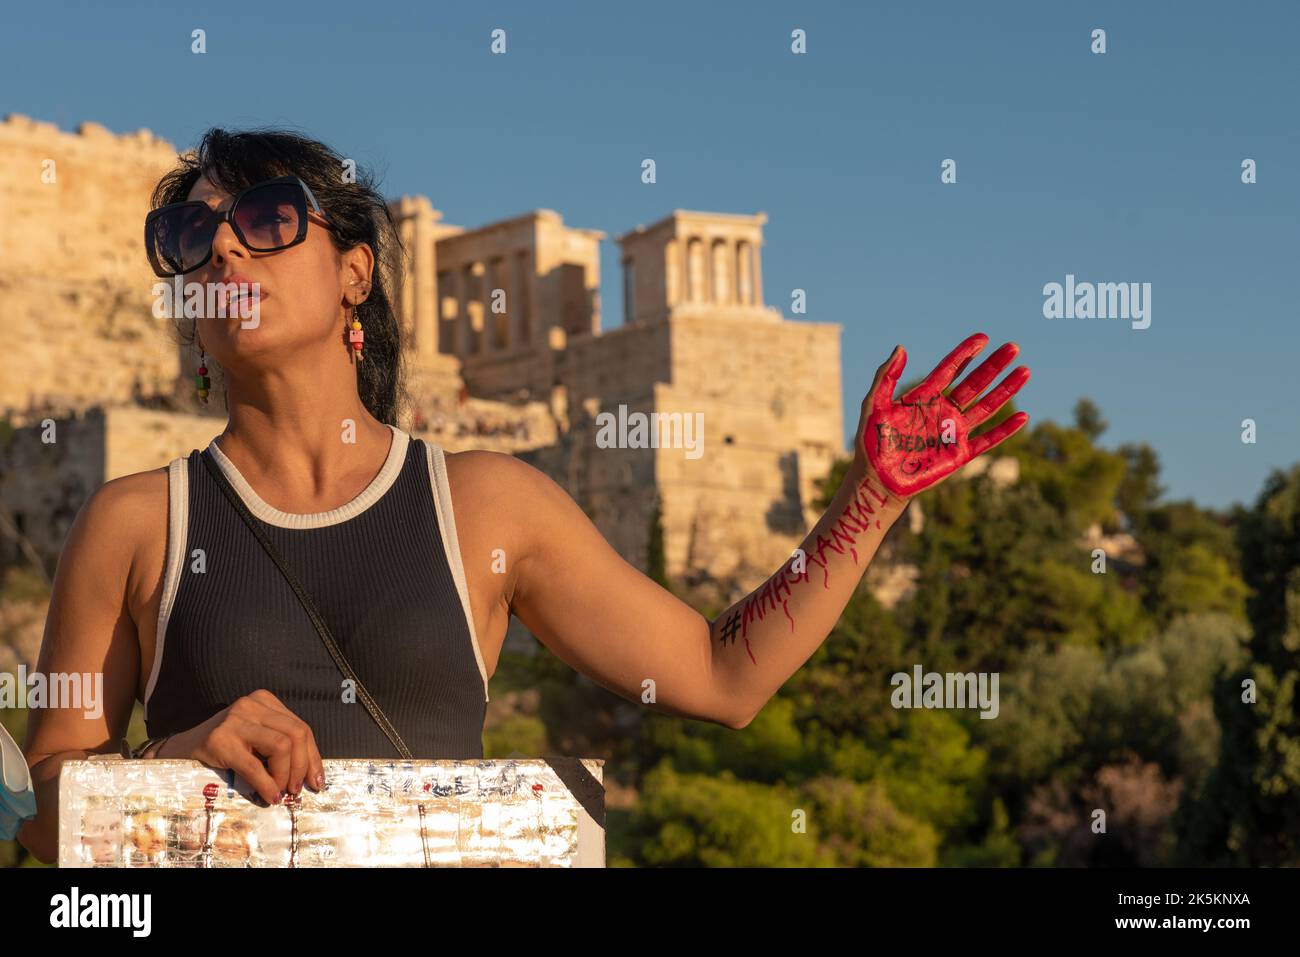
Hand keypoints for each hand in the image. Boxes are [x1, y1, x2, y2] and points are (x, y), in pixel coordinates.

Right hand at [155, 689, 324, 804]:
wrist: (181, 750)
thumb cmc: (225, 746)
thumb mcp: (257, 738)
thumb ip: (281, 746)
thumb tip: (311, 775)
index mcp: (265, 701)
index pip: (301, 728)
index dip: (313, 757)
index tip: (316, 781)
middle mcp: (252, 705)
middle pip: (296, 734)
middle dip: (302, 766)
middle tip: (296, 789)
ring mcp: (235, 720)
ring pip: (281, 746)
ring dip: (285, 775)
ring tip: (281, 791)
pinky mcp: (220, 740)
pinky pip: (254, 765)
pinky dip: (267, 784)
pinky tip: (270, 796)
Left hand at [856, 332, 1029, 497]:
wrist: (876, 479)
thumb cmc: (872, 443)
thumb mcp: (874, 406)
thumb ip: (886, 377)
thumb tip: (901, 348)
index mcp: (924, 397)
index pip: (950, 369)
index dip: (965, 353)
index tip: (983, 338)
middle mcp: (943, 411)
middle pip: (974, 383)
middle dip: (993, 366)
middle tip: (1012, 347)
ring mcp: (953, 432)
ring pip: (986, 406)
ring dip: (1005, 389)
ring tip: (1024, 370)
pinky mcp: (959, 454)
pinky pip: (987, 440)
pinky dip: (1005, 430)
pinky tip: (1023, 417)